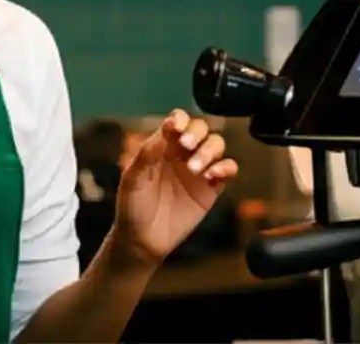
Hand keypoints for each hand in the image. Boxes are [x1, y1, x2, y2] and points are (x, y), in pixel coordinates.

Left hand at [112, 109, 238, 265]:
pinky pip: (227, 169)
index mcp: (161, 147)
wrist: (143, 240)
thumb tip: (163, 132)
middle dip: (197, 133)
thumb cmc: (133, 207)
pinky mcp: (211, 189)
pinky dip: (225, 167)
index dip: (180, 119)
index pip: (176, 122)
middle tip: (187, 146)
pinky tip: (211, 177)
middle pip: (200, 129)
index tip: (176, 127)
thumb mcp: (132, 179)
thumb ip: (146, 155)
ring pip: (216, 145)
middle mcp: (181, 155)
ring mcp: (198, 170)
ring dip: (210, 151)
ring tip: (195, 169)